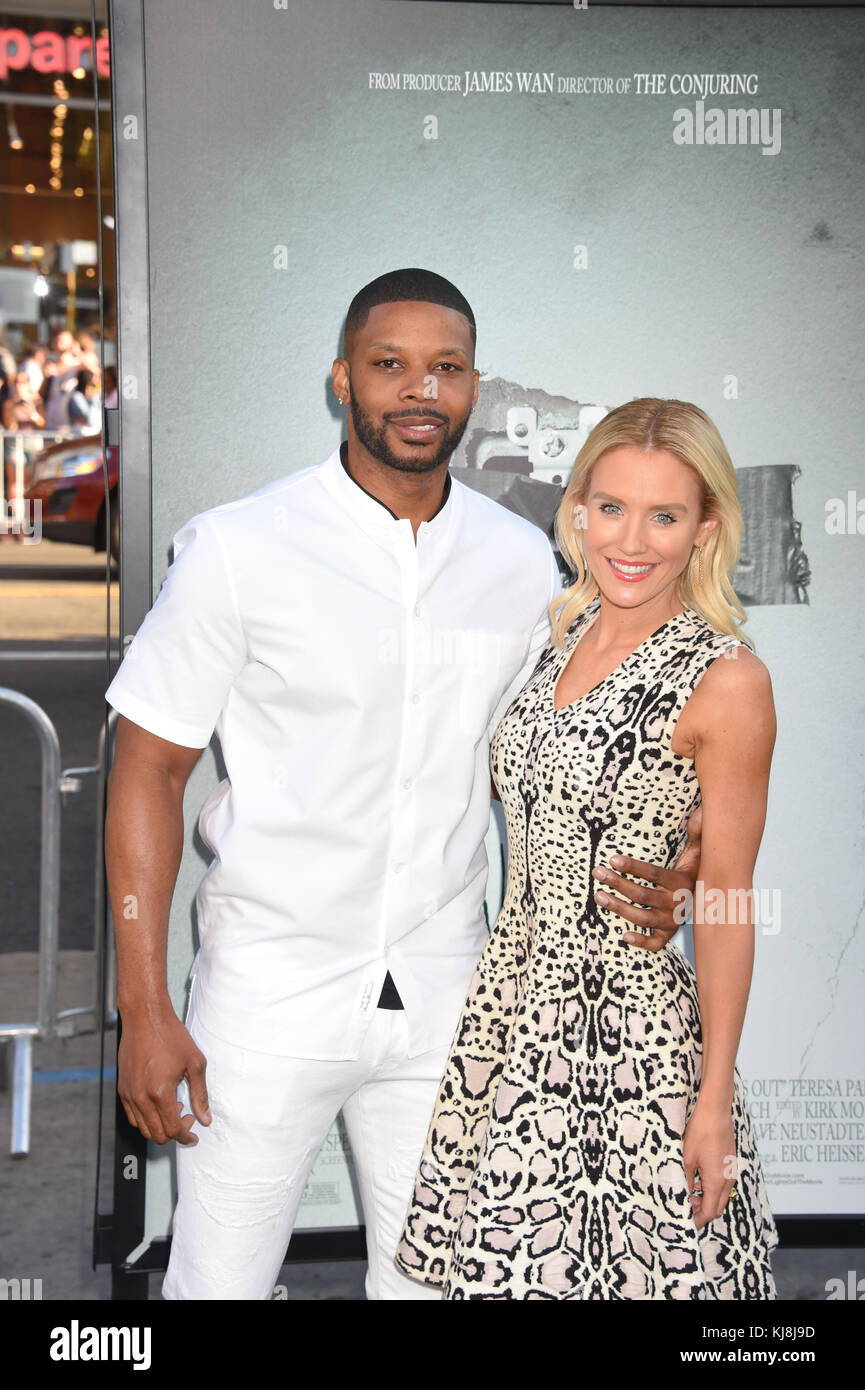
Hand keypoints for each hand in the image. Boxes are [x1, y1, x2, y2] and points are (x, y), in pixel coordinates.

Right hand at [118, 1006, 209, 1145]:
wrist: (145, 1017)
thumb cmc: (170, 1035)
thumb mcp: (194, 1063)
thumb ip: (200, 1094)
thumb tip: (205, 1118)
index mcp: (160, 1094)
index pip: (172, 1130)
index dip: (185, 1137)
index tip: (193, 1135)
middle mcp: (140, 1098)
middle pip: (156, 1135)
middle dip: (174, 1134)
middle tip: (187, 1118)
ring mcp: (128, 1094)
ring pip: (143, 1128)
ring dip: (160, 1126)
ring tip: (174, 1108)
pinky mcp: (122, 1088)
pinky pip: (132, 1116)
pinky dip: (146, 1118)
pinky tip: (159, 1104)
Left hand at [591, 804, 701, 950]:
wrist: (714, 902)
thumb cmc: (695, 872)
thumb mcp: (699, 852)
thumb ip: (697, 832)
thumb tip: (702, 811)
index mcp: (680, 883)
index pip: (654, 874)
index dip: (633, 866)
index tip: (613, 858)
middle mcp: (676, 903)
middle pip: (643, 895)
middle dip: (618, 883)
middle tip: (598, 872)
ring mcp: (671, 921)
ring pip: (642, 917)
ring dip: (619, 908)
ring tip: (598, 896)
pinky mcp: (667, 935)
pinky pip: (654, 943)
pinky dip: (640, 942)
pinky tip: (623, 936)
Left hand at [683, 1100, 735, 1228]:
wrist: (715, 1112)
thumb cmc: (700, 1133)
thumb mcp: (687, 1159)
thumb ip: (686, 1181)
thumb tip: (683, 1196)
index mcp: (716, 1182)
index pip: (710, 1212)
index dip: (698, 1220)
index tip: (687, 1221)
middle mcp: (728, 1180)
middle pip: (718, 1208)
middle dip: (703, 1211)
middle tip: (687, 1205)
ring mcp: (732, 1171)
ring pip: (722, 1196)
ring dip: (708, 1198)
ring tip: (691, 1190)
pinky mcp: (732, 1163)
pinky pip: (724, 1184)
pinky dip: (713, 1188)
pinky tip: (700, 1177)